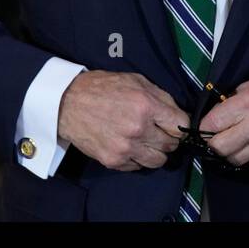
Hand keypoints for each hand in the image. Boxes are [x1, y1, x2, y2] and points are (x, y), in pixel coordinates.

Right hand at [58, 70, 189, 171]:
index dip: (180, 125)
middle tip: (159, 131)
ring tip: (146, 141)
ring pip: (158, 161)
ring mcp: (125, 147)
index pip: (180, 125)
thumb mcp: (135, 81)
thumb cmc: (102, 88)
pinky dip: (138, 158)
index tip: (175, 125)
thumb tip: (177, 114)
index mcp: (145, 106)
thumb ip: (160, 97)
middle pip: (171, 145)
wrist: (68, 103)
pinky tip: (130, 145)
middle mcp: (138, 129)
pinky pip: (138, 167)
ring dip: (156, 152)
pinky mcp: (114, 160)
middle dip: (168, 138)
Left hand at [199, 72, 248, 166]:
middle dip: (213, 144)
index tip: (205, 127)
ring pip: (235, 159)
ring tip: (237, 141)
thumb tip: (218, 112)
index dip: (204, 127)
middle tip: (216, 138)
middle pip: (219, 147)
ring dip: (231, 152)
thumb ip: (236, 98)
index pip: (213, 123)